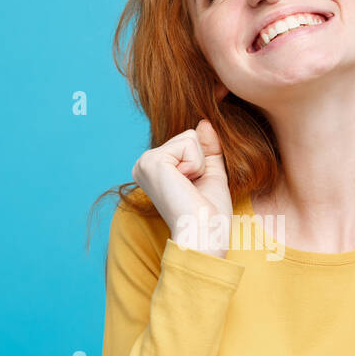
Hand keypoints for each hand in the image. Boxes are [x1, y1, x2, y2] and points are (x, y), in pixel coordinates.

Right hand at [132, 119, 233, 256]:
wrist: (204, 233)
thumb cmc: (209, 213)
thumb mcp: (210, 174)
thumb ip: (207, 148)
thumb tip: (204, 122)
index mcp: (154, 169)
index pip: (188, 142)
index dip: (201, 163)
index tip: (194, 189)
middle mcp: (143, 164)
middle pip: (189, 136)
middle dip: (200, 161)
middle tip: (193, 189)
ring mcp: (145, 162)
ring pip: (190, 137)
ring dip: (199, 164)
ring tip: (189, 187)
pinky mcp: (152, 161)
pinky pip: (189, 143)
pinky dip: (196, 165)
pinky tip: (184, 184)